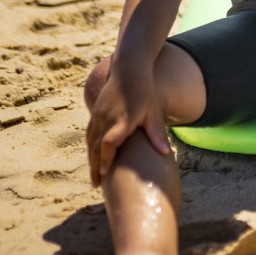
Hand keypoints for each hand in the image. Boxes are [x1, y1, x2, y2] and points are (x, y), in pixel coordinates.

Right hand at [85, 63, 170, 185]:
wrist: (129, 68)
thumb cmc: (145, 91)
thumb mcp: (154, 111)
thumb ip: (157, 133)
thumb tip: (166, 154)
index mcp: (122, 119)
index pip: (109, 143)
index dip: (105, 159)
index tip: (105, 174)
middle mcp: (106, 118)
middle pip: (95, 147)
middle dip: (95, 167)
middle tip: (97, 185)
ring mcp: (98, 115)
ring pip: (90, 142)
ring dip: (91, 159)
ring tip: (95, 176)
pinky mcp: (95, 112)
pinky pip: (89, 133)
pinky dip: (90, 147)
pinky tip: (93, 157)